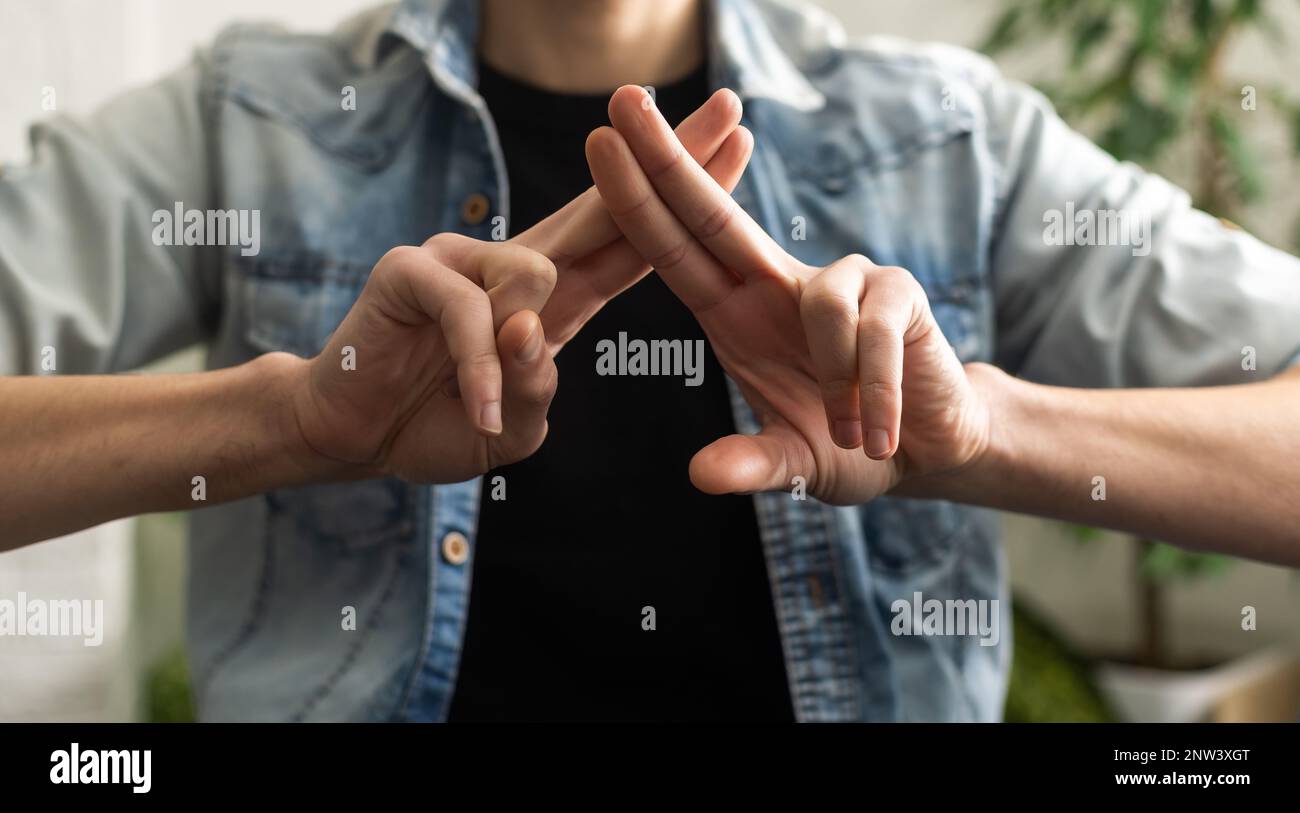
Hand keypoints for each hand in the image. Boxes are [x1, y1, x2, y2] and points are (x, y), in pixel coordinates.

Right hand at [289, 89, 753, 483]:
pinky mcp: (411, 269)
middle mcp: (515, 263)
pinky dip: (480, 372)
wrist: (351, 439)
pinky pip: (471, 314)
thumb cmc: (437, 424)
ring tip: (488, 398)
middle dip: (671, 157)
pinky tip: (478, 408)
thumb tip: (530, 328)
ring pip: (536, 273)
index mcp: (554, 296)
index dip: (685, 196)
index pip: (633, 239)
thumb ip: (537, 388)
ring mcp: (462, 256)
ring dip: (518, 355)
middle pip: (607, 203)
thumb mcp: (514, 425)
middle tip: (730, 107)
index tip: (741, 148)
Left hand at [585, 85, 991, 504]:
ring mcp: (839, 279)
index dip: (637, 200)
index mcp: (735, 314)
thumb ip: (751, 464)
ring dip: (835, 381)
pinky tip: (879, 429)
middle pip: (714, 215)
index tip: (597, 142)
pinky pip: (870, 328)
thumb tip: (700, 476)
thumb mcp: (794, 463)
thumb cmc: (849, 446)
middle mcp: (776, 284)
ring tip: (852, 431)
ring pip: (816, 299)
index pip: (675, 249)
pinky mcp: (896, 290)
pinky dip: (872, 390)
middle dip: (669, 158)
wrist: (929, 448)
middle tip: (622, 99)